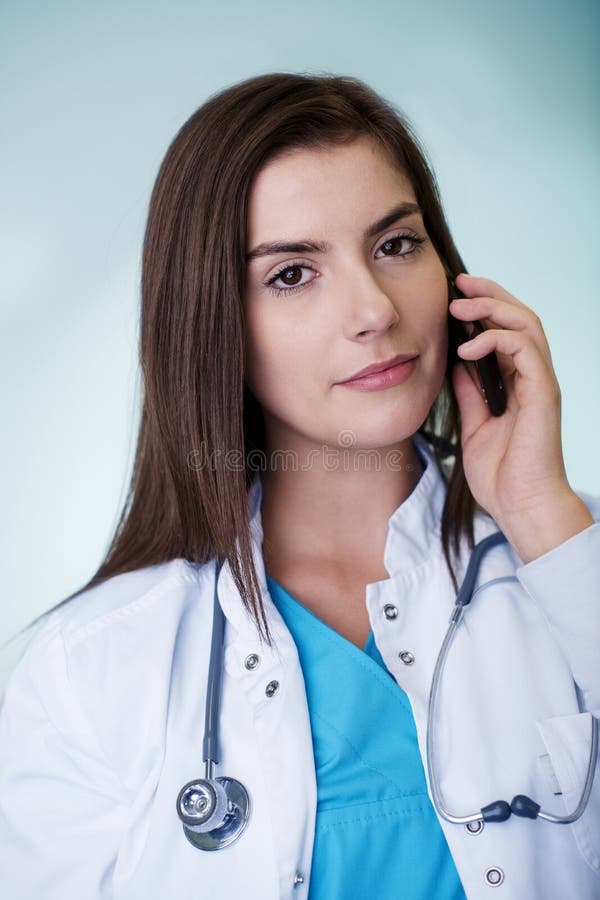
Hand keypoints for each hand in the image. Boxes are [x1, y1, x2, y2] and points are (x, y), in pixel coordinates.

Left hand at [449, 272, 592, 561]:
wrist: (519, 506)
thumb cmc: (500, 474)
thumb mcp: (473, 425)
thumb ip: (468, 393)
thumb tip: (454, 364)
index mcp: (516, 382)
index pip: (505, 330)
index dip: (483, 307)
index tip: (452, 295)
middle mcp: (532, 376)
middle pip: (519, 317)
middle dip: (489, 293)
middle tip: (457, 282)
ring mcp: (540, 383)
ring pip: (526, 324)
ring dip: (491, 308)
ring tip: (458, 306)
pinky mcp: (544, 392)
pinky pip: (525, 350)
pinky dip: (496, 340)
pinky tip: (467, 347)